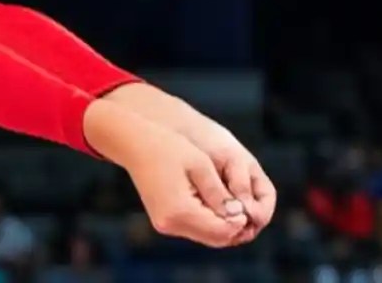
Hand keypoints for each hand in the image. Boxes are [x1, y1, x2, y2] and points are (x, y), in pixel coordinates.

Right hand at [101, 83, 275, 242]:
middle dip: (234, 226)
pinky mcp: (164, 221)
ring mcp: (165, 224)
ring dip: (222, 225)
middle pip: (216, 238)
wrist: (133, 143)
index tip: (247, 203)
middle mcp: (171, 224)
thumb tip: (239, 215)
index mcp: (180, 211)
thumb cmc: (168, 148)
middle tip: (244, 206)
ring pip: (207, 236)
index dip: (240, 220)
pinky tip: (215, 202)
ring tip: (231, 202)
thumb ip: (220, 193)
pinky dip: (209, 221)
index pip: (222, 230)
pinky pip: (195, 229)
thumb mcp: (200, 166)